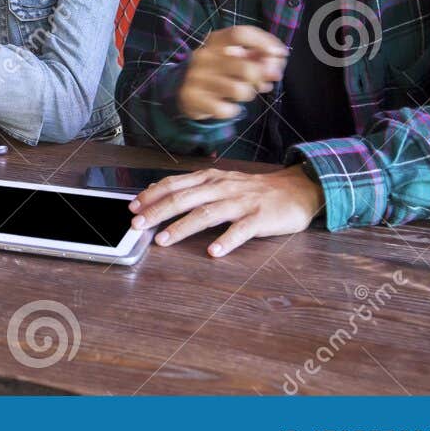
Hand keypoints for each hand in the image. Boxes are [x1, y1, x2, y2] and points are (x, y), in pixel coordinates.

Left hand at [129, 165, 323, 256]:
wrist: (296, 189)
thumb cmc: (253, 190)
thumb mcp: (221, 182)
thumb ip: (194, 188)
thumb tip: (159, 195)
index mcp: (211, 178)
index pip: (175, 184)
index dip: (153, 194)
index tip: (133, 206)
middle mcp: (223, 187)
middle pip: (185, 198)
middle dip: (158, 211)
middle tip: (138, 224)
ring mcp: (242, 202)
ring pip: (208, 213)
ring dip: (183, 227)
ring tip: (164, 240)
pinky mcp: (260, 218)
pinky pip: (241, 230)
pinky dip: (226, 241)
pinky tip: (213, 252)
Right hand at [178, 26, 286, 120]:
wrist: (180, 89)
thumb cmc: (216, 71)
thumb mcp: (232, 58)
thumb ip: (256, 57)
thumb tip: (277, 62)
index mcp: (214, 41)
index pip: (241, 34)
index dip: (265, 42)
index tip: (280, 53)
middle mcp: (204, 56)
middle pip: (246, 67)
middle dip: (263, 77)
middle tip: (265, 82)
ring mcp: (197, 78)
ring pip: (239, 90)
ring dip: (248, 94)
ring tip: (243, 93)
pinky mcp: (193, 98)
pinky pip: (226, 109)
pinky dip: (233, 110)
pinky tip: (228, 106)